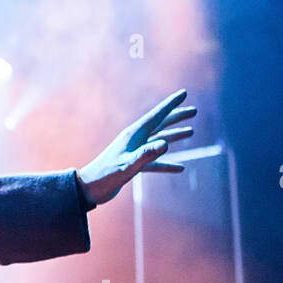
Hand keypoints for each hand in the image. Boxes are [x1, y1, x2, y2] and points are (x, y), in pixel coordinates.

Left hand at [77, 89, 196, 206]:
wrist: (89, 189)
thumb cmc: (105, 176)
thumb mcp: (127, 166)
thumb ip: (146, 155)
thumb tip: (166, 144)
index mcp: (133, 135)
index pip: (156, 116)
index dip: (171, 104)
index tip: (184, 93)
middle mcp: (135, 140)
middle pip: (160, 124)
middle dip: (177, 116)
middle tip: (194, 110)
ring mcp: (134, 152)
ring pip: (159, 141)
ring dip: (175, 136)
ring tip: (191, 131)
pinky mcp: (133, 165)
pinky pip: (154, 162)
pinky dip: (167, 164)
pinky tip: (180, 168)